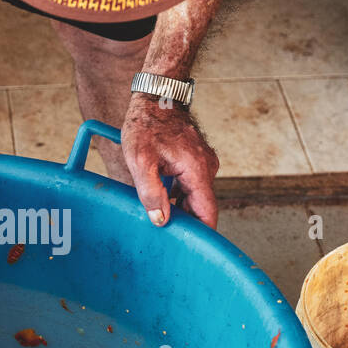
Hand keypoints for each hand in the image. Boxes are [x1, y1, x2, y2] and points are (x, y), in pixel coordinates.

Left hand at [120, 96, 220, 227]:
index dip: (202, 233)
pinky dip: (177, 193)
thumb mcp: (140, 160)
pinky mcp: (197, 160)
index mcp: (197, 171)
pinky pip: (190, 184)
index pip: (207, 212)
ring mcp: (203, 163)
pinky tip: (160, 194)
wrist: (156, 97)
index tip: (193, 249)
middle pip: (199, 206)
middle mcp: (206, 168)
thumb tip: (161, 220)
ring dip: (178, 206)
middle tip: (164, 233)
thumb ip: (150, 192)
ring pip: (193, 196)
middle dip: (184, 221)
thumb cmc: (146, 125)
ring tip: (157, 211)